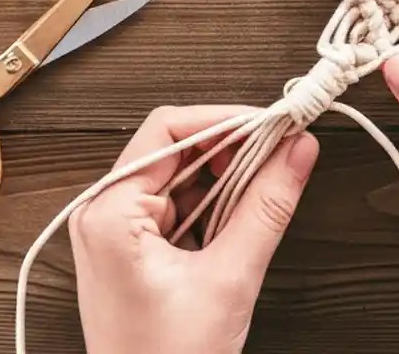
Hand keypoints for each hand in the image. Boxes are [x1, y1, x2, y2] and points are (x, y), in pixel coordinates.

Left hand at [70, 105, 318, 353]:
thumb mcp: (229, 279)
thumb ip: (266, 207)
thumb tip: (296, 152)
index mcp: (108, 213)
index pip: (167, 129)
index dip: (225, 119)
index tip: (273, 122)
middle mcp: (101, 214)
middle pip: (171, 149)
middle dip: (230, 148)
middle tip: (282, 148)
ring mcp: (112, 233)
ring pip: (176, 178)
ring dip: (224, 177)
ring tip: (269, 183)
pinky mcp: (129, 251)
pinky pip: (173, 208)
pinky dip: (210, 205)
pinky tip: (242, 213)